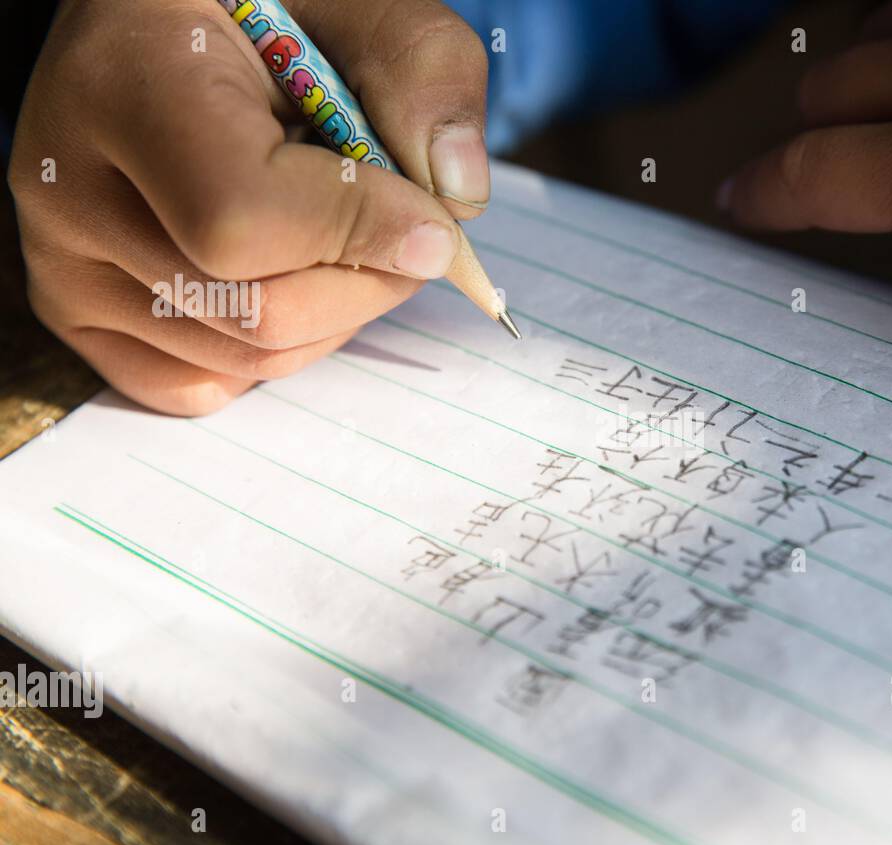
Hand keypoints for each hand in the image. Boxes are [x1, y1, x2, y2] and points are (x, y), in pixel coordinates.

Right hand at [8, 0, 488, 414]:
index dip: (362, 234)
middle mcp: (67, 186)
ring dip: (338, 314)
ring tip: (342, 235)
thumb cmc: (267, 13)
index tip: (433, 222)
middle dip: (370, 283)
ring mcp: (62, 263)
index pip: (242, 219)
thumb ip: (421, 72)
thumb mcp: (360, 4)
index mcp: (124, 82)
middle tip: (406, 232)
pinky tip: (289, 276)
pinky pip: (203, 386)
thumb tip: (456, 202)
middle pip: (258, 314)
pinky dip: (275, 351)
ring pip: (248, 359)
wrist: (167, 32)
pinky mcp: (76, 314)